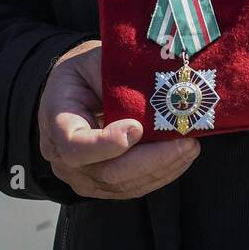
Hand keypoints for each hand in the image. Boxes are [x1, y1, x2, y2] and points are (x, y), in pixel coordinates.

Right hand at [38, 42, 199, 198]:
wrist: (70, 94)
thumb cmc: (84, 74)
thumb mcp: (93, 62)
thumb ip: (115, 76)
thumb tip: (155, 82)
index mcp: (58, 122)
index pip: (76, 146)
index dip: (106, 143)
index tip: (137, 128)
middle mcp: (65, 160)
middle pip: (108, 173)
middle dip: (151, 160)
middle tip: (184, 142)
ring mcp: (84, 178)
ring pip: (125, 184)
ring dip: (163, 168)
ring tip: (190, 147)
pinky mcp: (103, 186)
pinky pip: (133, 187)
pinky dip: (161, 174)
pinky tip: (181, 157)